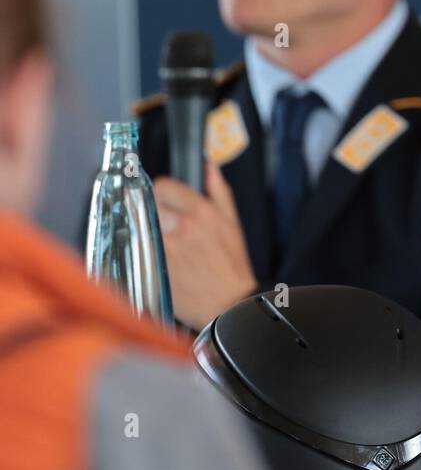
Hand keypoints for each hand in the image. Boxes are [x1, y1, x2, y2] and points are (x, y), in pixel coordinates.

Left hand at [153, 161, 257, 331]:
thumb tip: (209, 165)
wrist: (229, 305)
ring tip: (158, 241)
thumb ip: (219, 190)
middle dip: (153, 210)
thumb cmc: (232, 266)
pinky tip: (153, 257)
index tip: (166, 202)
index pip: (163, 186)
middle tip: (162, 223)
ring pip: (140, 225)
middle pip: (148, 203)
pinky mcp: (154, 268)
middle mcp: (182, 226)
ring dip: (146, 230)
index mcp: (201, 211)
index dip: (163, 193)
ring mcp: (165, 247)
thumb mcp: (232, 222)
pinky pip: (138, 249)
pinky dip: (142, 250)